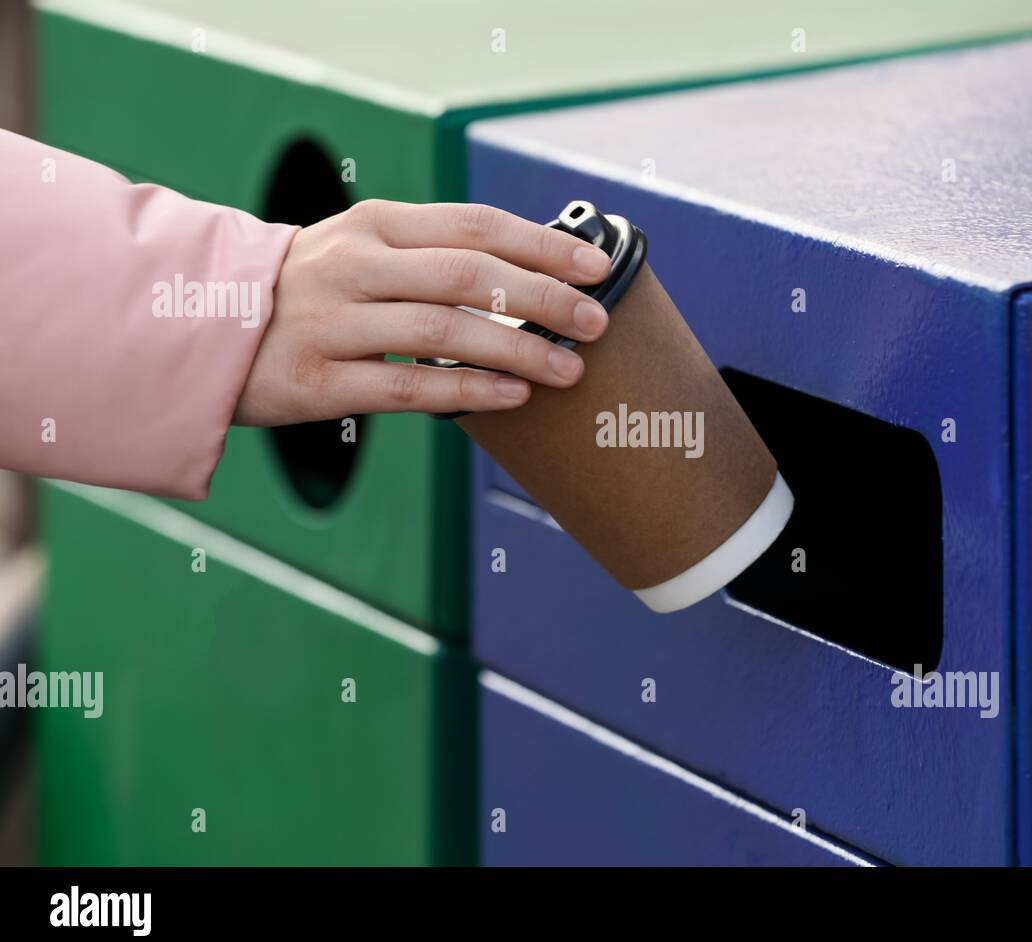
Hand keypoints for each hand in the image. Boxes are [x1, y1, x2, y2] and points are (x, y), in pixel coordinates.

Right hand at [234, 200, 611, 423]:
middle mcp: (354, 265)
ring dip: (517, 350)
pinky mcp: (316, 381)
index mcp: (374, 223)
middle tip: (596, 321)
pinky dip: (468, 390)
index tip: (597, 266)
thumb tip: (535, 274)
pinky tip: (514, 395)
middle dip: (544, 298)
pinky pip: (407, 387)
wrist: (203, 327)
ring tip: (570, 369)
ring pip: (443, 331)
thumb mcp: (365, 250)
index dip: (542, 243)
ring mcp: (333, 323)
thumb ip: (435, 254)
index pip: (474, 224)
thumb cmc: (311, 291)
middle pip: (469, 274)